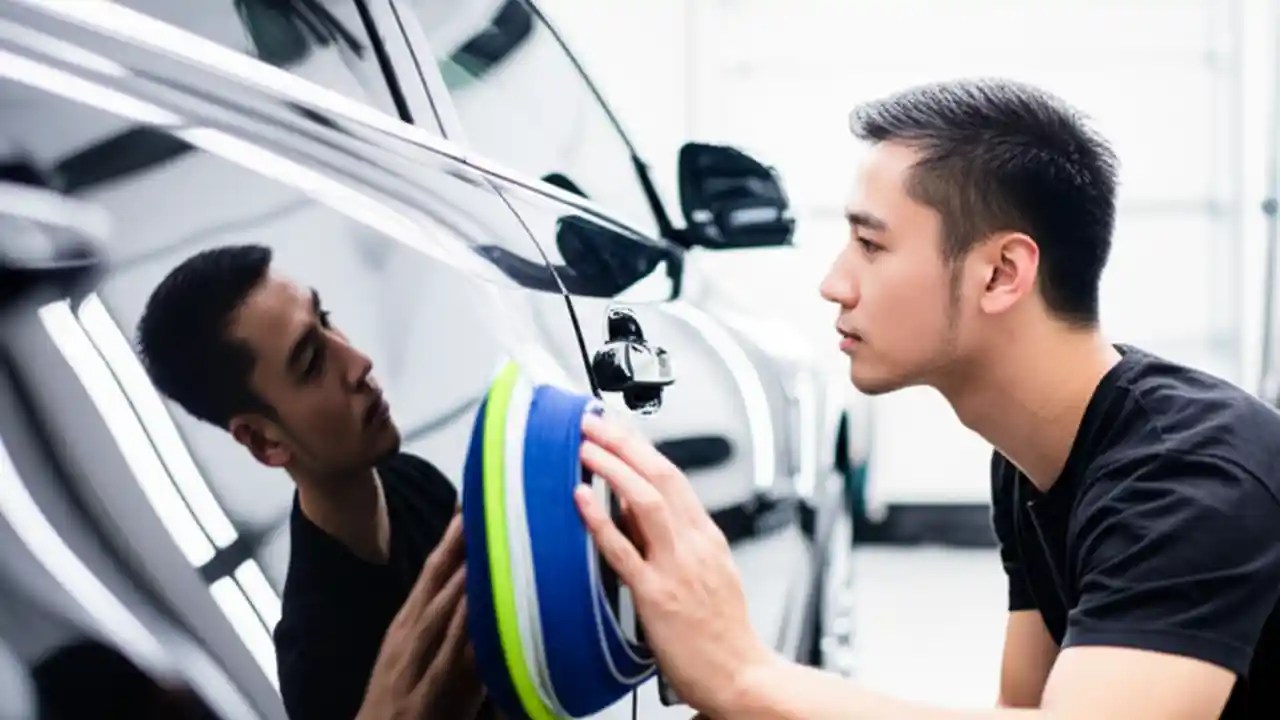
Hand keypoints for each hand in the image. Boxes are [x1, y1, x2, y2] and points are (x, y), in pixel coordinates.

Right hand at [356, 514, 486, 719]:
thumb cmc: (403, 696)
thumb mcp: (414, 649)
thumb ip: (439, 615)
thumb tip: (471, 578)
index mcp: (406, 623)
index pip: (432, 569)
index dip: (452, 534)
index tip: (473, 499)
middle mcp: (409, 637)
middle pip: (437, 582)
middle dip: (461, 544)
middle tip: (490, 506)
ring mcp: (418, 666)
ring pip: (443, 614)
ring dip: (466, 579)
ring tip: (491, 546)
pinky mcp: (433, 697)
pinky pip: (453, 661)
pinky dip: (467, 635)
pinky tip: (484, 613)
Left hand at [574, 414, 774, 716]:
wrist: (742, 676)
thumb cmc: (722, 633)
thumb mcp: (706, 572)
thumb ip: (672, 539)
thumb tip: (633, 508)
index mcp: (706, 536)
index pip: (672, 476)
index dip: (641, 447)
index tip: (615, 428)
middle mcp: (694, 544)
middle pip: (661, 475)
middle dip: (625, 442)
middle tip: (594, 421)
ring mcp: (677, 567)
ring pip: (646, 500)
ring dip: (613, 467)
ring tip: (586, 446)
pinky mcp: (658, 596)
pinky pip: (624, 550)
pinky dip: (601, 520)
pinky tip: (582, 499)